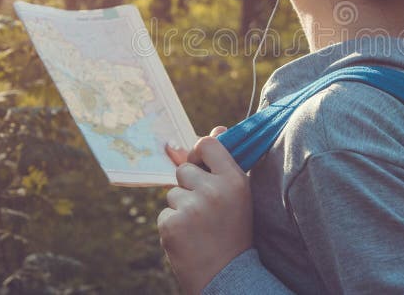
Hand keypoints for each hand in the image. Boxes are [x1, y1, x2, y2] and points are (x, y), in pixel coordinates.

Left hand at [158, 126, 252, 294]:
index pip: (208, 144)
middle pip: (184, 169)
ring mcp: (191, 207)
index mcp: (234, 180)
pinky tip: (189, 237)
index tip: (202, 166)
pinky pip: (165, 212)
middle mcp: (214, 190)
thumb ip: (225, 162)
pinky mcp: (172, 224)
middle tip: (206, 208)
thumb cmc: (233, 230)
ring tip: (199, 226)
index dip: (200, 153)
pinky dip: (173, 224)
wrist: (226, 275)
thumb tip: (217, 128)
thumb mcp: (239, 194)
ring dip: (181, 206)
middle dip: (190, 186)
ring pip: (172, 192)